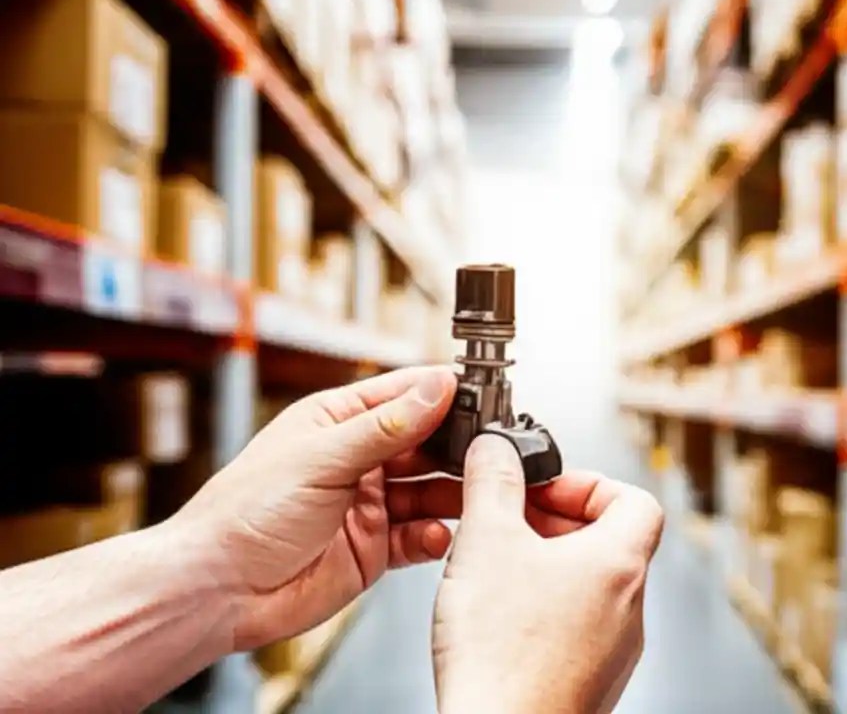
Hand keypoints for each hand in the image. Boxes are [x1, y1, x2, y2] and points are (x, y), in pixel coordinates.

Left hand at [174, 366, 463, 649]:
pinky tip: (438, 535)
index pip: (406, 395)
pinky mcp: (374, 549)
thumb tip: (436, 389)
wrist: (218, 590)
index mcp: (339, 421)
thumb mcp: (322, 458)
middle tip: (495, 454)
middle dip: (462, 449)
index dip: (445, 394)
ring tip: (478, 497)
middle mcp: (358, 460)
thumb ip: (386, 427)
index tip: (486, 397)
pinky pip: (420, 537)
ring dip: (457, 494)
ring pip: (432, 492)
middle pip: (429, 444)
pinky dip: (436, 536)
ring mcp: (369, 505)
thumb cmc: (244, 515)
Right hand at [432, 436, 664, 713]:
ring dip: (545, 568)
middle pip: (608, 542)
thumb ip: (492, 482)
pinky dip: (542, 612)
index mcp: (619, 564)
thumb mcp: (485, 542)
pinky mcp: (590, 681)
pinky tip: (499, 622)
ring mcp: (613, 650)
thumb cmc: (503, 658)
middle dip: (554, 524)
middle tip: (510, 525)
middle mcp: (628, 608)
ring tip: (496, 573)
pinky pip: (575, 628)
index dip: (589, 485)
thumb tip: (496, 447)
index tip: (544, 490)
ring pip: (588, 587)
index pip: (636, 500)